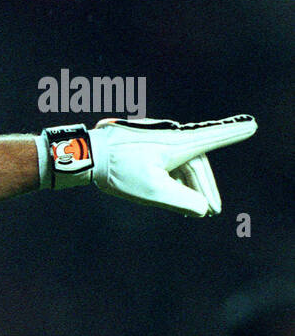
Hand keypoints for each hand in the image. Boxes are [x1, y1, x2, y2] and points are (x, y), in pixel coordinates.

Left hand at [43, 115, 255, 216]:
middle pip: (196, 163)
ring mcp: (155, 137)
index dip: (233, 132)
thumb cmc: (118, 170)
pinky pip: (165, 160)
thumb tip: (202, 208)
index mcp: (179, 143)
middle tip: (212, 211)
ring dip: (188, 185)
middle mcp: (170, 135)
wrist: (84, 154)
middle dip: (205, 187)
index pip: (213, 137)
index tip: (251, 125)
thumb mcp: (152, 192)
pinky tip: (171, 193)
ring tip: (194, 208)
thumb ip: (181, 201)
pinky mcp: (142, 141)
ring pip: (180, 162)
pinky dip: (172, 177)